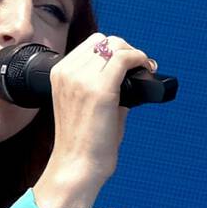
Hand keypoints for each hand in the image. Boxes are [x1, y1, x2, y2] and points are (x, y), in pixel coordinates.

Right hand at [46, 32, 155, 184]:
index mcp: (59, 74)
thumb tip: (128, 75)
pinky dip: (140, 59)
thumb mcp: (85, 105)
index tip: (128, 63)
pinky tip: (147, 68)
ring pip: (116, 45)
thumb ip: (102, 85)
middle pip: (104, 40)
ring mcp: (82, 79)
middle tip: (139, 66)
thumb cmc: (83, 144)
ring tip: (145, 68)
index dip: (113, 49)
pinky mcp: (101, 89)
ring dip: (133, 54)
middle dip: (124, 49)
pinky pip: (125, 58)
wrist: (77, 167)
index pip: (91, 44)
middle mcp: (68, 72)